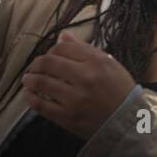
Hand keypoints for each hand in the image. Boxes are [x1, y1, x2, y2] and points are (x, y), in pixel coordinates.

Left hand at [22, 31, 137, 138]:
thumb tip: (63, 36)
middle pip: (49, 63)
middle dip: (37, 63)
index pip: (64, 47)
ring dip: (30, 79)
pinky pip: (41, 105)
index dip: (53, 49)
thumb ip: (85, 49)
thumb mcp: (109, 64)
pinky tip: (29, 95)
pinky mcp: (68, 117)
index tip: (50, 55)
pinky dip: (31, 98)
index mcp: (98, 62)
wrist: (128, 121)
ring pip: (42, 83)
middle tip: (34, 66)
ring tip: (28, 79)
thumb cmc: (120, 90)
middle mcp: (86, 78)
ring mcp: (75, 99)